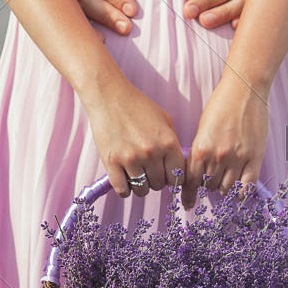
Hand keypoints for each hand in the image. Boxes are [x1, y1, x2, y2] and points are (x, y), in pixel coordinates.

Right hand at [81, 76, 185, 198]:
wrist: (110, 97)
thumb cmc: (138, 107)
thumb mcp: (165, 120)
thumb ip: (173, 144)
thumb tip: (177, 168)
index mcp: (168, 143)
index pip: (178, 176)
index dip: (172, 178)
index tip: (165, 174)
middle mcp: (151, 153)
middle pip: (159, 185)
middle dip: (155, 180)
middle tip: (148, 171)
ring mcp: (131, 159)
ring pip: (142, 190)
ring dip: (140, 185)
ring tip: (136, 174)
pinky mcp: (112, 163)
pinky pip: (122, 190)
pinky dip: (125, 189)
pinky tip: (124, 180)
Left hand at [184, 76, 268, 206]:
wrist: (244, 89)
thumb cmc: (221, 106)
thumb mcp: (202, 130)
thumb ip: (200, 152)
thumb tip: (197, 174)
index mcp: (200, 149)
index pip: (190, 182)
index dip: (188, 196)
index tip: (188, 204)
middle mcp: (217, 156)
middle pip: (208, 186)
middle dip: (207, 186)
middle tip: (210, 181)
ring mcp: (237, 158)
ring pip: (226, 188)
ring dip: (223, 188)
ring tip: (225, 180)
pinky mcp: (254, 157)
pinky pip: (247, 185)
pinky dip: (242, 192)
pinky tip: (239, 191)